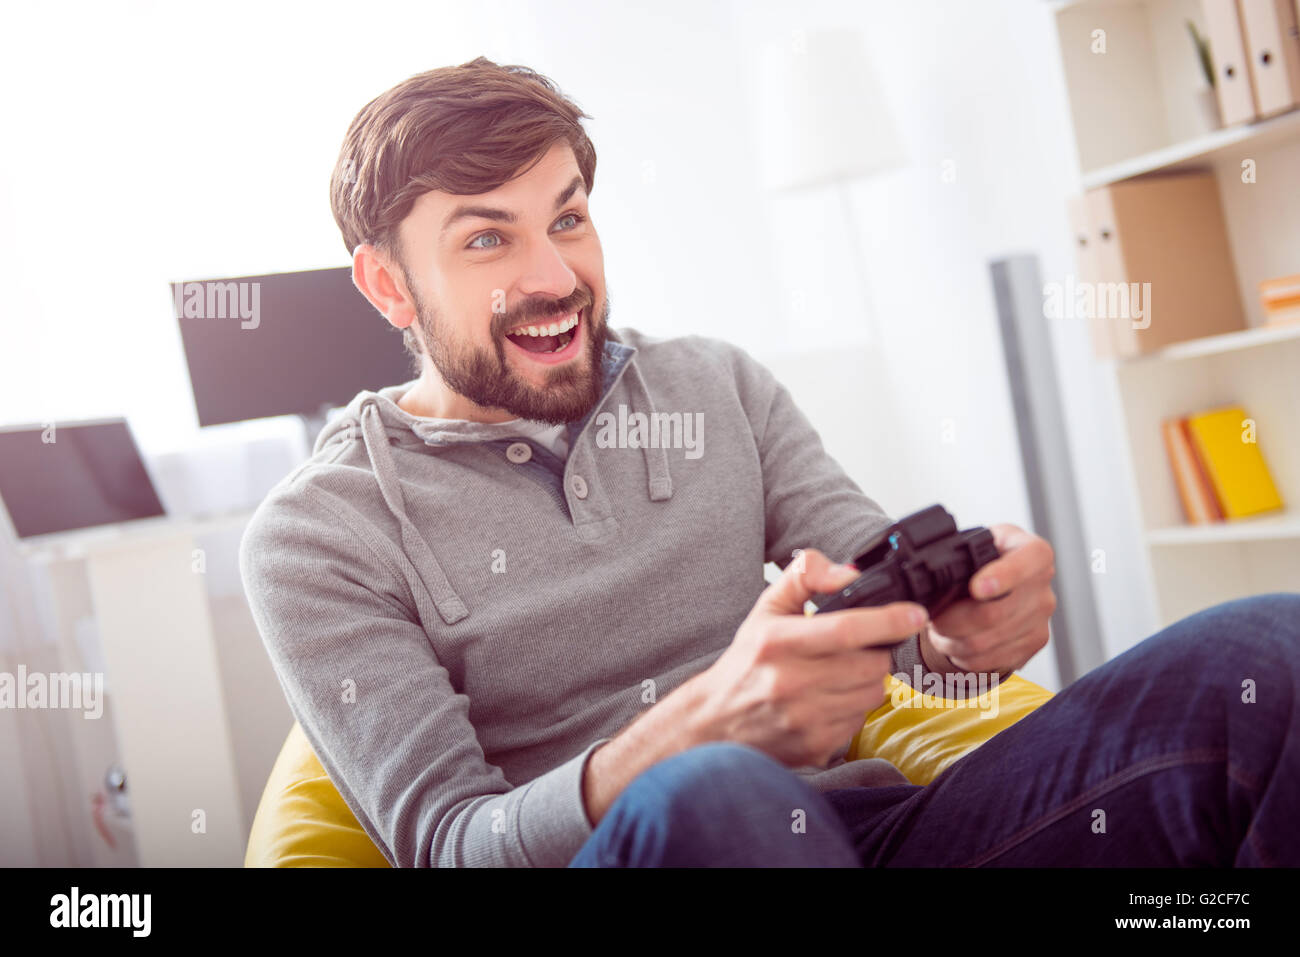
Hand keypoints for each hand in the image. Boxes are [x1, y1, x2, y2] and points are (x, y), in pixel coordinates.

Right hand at [691, 548, 927, 768]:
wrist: (716, 722)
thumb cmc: (748, 661)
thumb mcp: (767, 609)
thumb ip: (805, 577)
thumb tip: (848, 572)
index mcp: (779, 642)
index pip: (846, 629)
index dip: (889, 620)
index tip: (915, 614)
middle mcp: (791, 682)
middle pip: (871, 664)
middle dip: (877, 652)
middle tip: (858, 649)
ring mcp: (804, 719)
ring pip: (872, 694)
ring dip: (867, 680)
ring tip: (840, 674)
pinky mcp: (815, 747)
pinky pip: (858, 721)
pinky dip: (852, 708)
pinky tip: (829, 701)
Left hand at [921, 524, 1055, 678]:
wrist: (1002, 581)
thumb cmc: (985, 559)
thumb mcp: (977, 542)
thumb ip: (964, 553)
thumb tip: (934, 577)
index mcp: (1034, 553)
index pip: (1029, 561)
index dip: (1002, 576)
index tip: (976, 587)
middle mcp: (1044, 586)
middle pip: (994, 613)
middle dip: (952, 620)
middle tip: (932, 618)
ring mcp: (1042, 618)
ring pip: (986, 642)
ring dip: (952, 640)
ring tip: (938, 630)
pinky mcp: (1035, 643)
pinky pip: (992, 660)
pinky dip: (964, 655)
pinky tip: (955, 643)